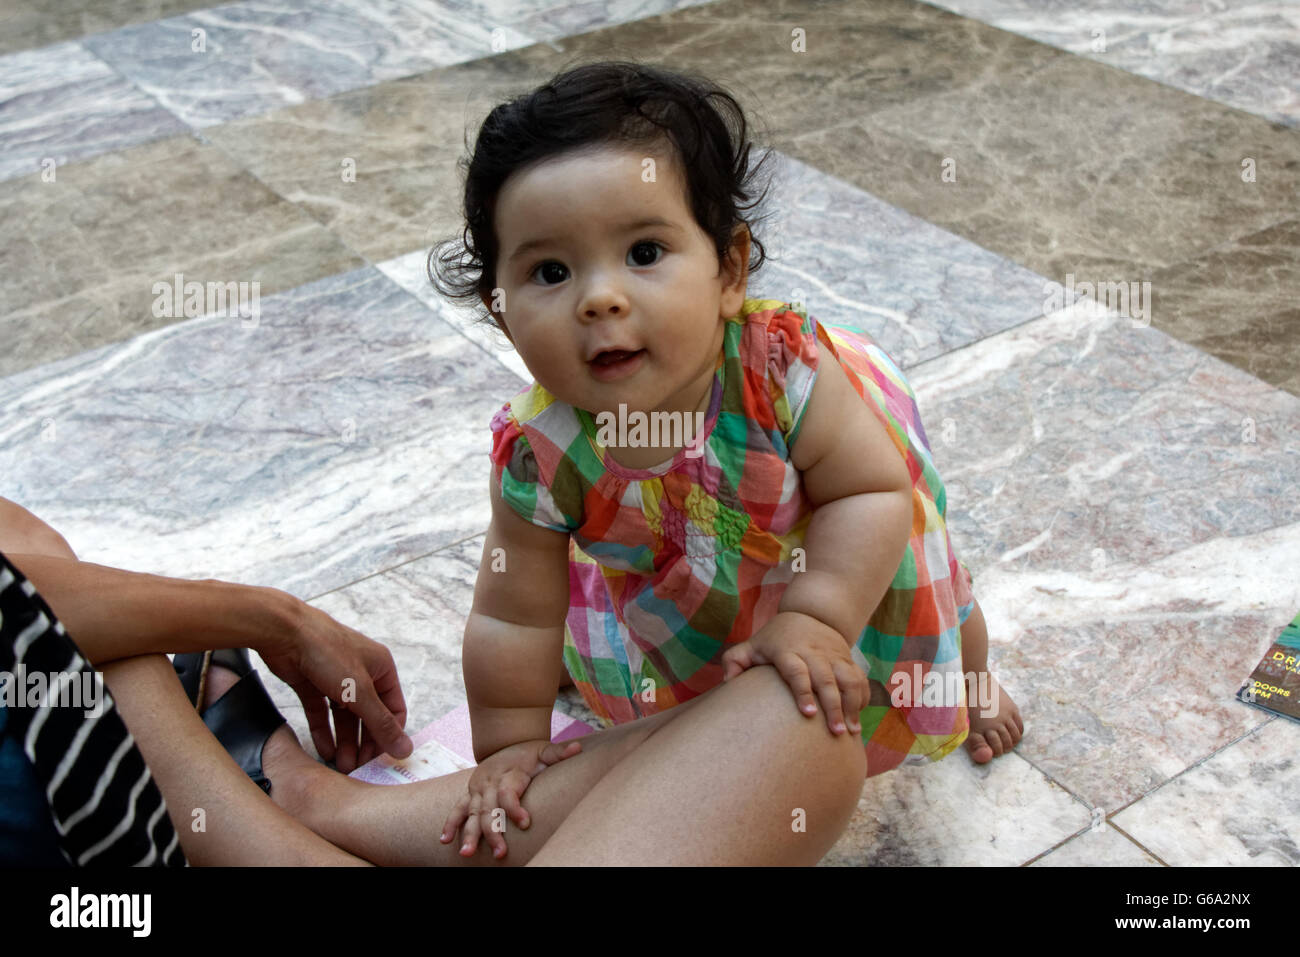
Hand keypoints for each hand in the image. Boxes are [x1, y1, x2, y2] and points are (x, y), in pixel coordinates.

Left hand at [254, 589, 411, 772]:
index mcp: (381, 669)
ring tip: (341, 765)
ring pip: (344, 718)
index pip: (394, 709)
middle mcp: (361, 674)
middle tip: (358, 767)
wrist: (284, 632)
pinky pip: (322, 713)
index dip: (389, 734)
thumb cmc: (328, 652)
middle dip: (364, 742)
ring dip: (345, 742)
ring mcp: (335, 680)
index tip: (382, 759)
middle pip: (368, 716)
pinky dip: (324, 732)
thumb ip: (381, 723)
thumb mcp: (360, 692)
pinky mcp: (312, 684)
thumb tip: (405, 749)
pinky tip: (324, 750)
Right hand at [439, 738, 581, 859]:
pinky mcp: (470, 793)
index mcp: (509, 772)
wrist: (506, 739)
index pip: (508, 792)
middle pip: (488, 808)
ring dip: (469, 833)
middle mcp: (490, 781)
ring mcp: (477, 788)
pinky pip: (457, 809)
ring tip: (468, 854)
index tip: (526, 823)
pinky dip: (450, 824)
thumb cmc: (530, 753)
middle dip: (492, 831)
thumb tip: (578, 749)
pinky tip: (445, 841)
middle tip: (500, 852)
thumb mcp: (544, 750)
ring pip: (470, 813)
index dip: (514, 808)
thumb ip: (559, 753)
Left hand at [721, 611, 865, 735]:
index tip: (809, 714)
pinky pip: (860, 678)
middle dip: (834, 707)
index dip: (803, 692)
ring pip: (849, 679)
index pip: (797, 671)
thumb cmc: (775, 639)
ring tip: (852, 731)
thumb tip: (726, 684)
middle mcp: (814, 652)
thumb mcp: (752, 645)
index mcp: (788, 651)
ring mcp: (834, 656)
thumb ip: (735, 661)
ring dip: (853, 705)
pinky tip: (858, 717)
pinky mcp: (848, 659)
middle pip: (826, 679)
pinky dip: (862, 697)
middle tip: (836, 733)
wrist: (810, 614)